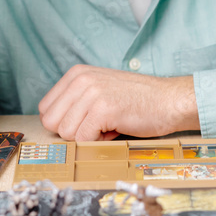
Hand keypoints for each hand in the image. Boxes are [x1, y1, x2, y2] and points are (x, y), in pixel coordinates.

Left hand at [38, 65, 199, 140]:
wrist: (169, 100)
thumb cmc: (136, 100)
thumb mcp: (98, 89)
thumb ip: (74, 101)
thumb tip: (51, 125)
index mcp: (76, 73)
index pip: (46, 109)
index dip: (65, 122)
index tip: (86, 120)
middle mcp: (81, 79)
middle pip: (51, 123)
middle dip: (73, 132)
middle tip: (98, 124)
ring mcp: (91, 93)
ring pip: (66, 134)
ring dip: (88, 137)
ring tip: (109, 124)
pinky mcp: (103, 109)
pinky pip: (83, 140)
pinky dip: (99, 142)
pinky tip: (116, 128)